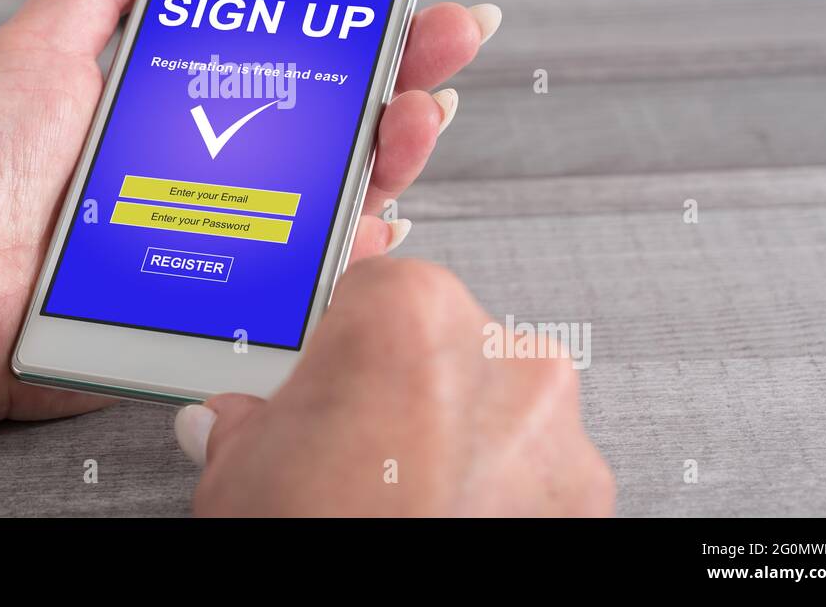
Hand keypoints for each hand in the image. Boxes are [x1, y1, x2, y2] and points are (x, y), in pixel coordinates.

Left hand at [0, 0, 497, 433]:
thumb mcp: (37, 54)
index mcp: (171, 96)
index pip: (280, 46)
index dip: (344, 14)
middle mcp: (206, 158)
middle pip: (327, 112)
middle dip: (401, 69)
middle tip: (442, 37)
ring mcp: (217, 228)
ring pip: (332, 189)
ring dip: (391, 149)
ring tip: (415, 116)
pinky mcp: (216, 297)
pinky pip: (303, 278)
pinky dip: (353, 254)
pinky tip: (382, 223)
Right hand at [177, 256, 614, 515]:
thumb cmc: (312, 540)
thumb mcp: (242, 466)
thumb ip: (250, 420)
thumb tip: (241, 423)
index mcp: (408, 313)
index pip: (370, 284)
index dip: (336, 336)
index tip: (325, 366)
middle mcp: (498, 353)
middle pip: (439, 338)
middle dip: (397, 384)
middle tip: (349, 444)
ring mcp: (552, 423)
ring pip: (494, 398)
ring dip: (454, 433)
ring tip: (395, 491)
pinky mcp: (584, 489)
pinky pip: (534, 461)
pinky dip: (498, 484)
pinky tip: (443, 514)